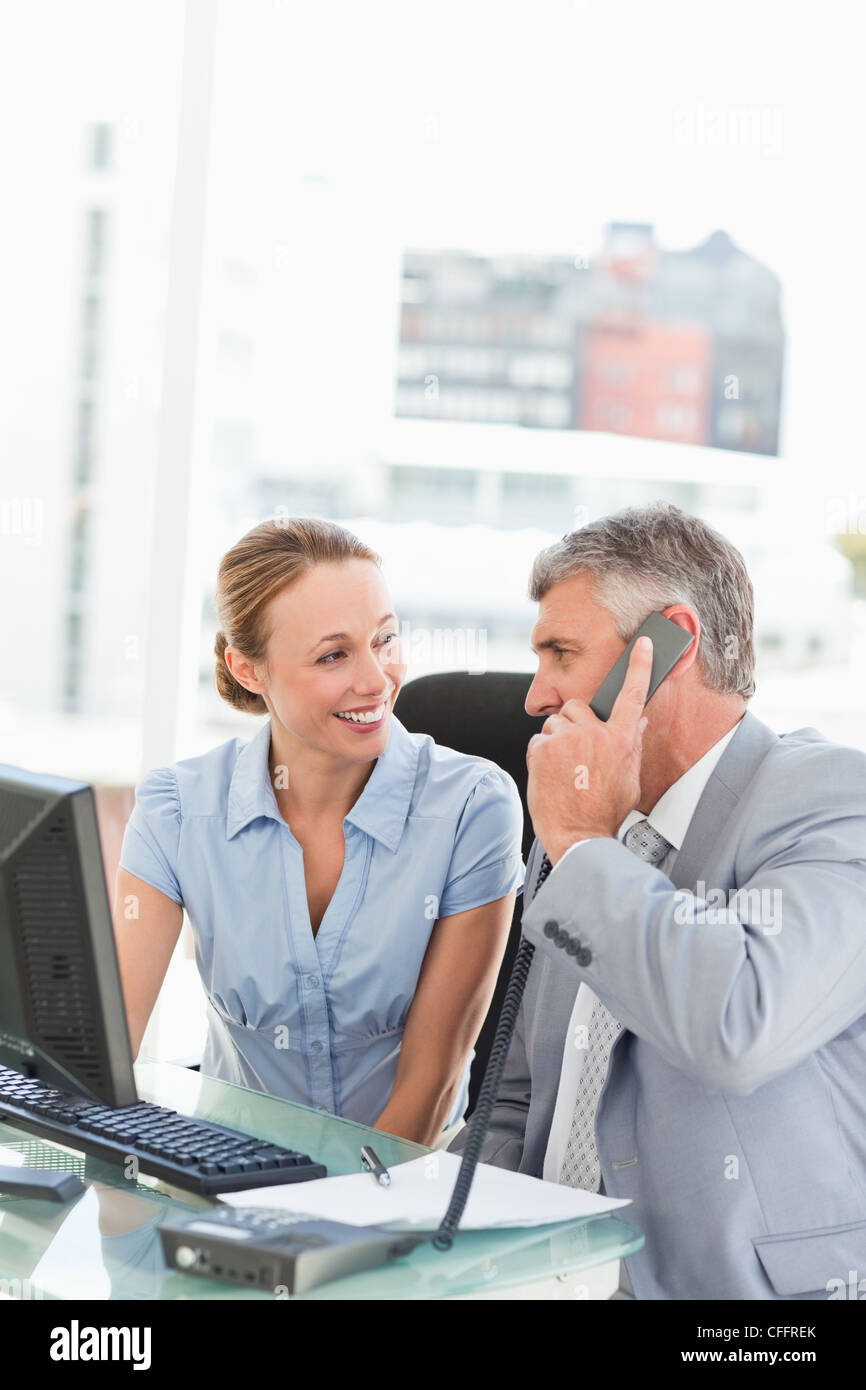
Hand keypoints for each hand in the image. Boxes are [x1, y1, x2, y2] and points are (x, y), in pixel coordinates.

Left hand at [526, 636, 652, 863]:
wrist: (579, 835)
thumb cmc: (604, 811)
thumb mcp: (629, 778)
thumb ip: (630, 747)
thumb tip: (634, 723)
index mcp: (621, 740)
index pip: (633, 695)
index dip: (639, 666)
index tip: (643, 643)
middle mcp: (596, 734)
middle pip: (578, 707)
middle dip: (573, 725)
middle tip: (575, 753)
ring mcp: (568, 740)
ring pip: (554, 725)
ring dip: (555, 741)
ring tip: (563, 770)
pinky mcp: (542, 749)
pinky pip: (537, 741)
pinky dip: (540, 756)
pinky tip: (550, 776)